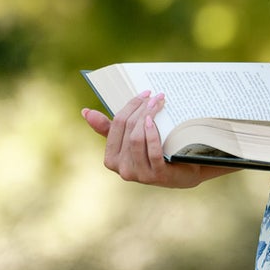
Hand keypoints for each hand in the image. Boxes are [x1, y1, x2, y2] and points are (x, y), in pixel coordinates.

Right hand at [80, 90, 231, 187]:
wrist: (185, 173)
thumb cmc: (155, 154)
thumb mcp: (131, 141)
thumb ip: (109, 129)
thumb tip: (85, 112)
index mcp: (111, 159)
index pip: (115, 125)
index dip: (130, 106)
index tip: (144, 93)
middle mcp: (122, 169)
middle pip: (127, 130)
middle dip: (141, 109)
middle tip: (156, 96)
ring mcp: (139, 175)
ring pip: (137, 139)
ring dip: (148, 117)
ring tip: (159, 104)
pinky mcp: (156, 176)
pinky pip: (152, 151)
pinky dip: (152, 134)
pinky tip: (155, 121)